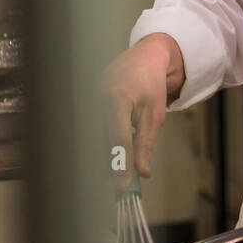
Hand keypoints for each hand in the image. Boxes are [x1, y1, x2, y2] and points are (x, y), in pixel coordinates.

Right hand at [103, 34, 182, 185]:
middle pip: (102, 140)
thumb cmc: (152, 83)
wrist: (145, 55)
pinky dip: (103, 140)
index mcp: (118, 98)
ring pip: (96, 135)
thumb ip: (146, 143)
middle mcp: (98, 96)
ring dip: (107, 152)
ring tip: (117, 170)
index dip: (120, 164)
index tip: (122, 187)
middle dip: (111, 163)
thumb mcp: (154, 114)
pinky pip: (94, 125)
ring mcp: (90, 96)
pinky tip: (113, 149)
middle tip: (121, 184)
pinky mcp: (87, 98)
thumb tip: (143, 173)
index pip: (118, 139)